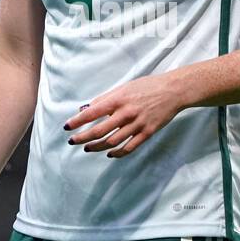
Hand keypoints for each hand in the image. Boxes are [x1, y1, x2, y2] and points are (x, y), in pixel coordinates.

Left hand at [63, 72, 184, 157]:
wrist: (173, 91)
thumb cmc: (146, 87)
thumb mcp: (124, 87)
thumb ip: (105, 99)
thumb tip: (85, 108)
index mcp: (118, 99)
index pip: (92, 112)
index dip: (77, 121)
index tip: (67, 127)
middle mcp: (126, 113)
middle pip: (99, 130)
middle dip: (83, 137)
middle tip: (73, 141)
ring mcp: (137, 124)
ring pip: (112, 141)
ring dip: (97, 147)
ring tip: (87, 148)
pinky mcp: (147, 133)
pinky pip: (129, 147)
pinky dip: (117, 153)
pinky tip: (109, 153)